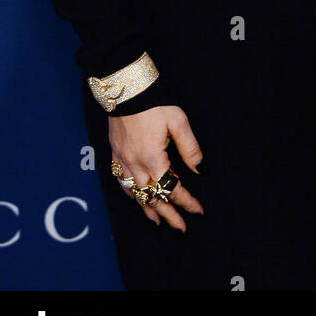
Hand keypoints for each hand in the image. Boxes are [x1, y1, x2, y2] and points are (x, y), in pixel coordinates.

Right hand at [109, 104, 203, 230]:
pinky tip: (136, 197)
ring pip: (135, 193)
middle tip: (180, 227)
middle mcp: (134, 164)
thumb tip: (201, 169)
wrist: (125, 87)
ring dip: (148, 208)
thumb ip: (189, 148)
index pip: (172, 188)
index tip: (198, 210)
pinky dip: (130, 194)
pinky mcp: (114, 153)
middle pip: (152, 197)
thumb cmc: (153, 102)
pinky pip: (121, 181)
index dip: (186, 201)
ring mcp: (122, 160)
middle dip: (168, 214)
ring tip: (158, 221)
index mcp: (152, 158)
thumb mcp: (178, 121)